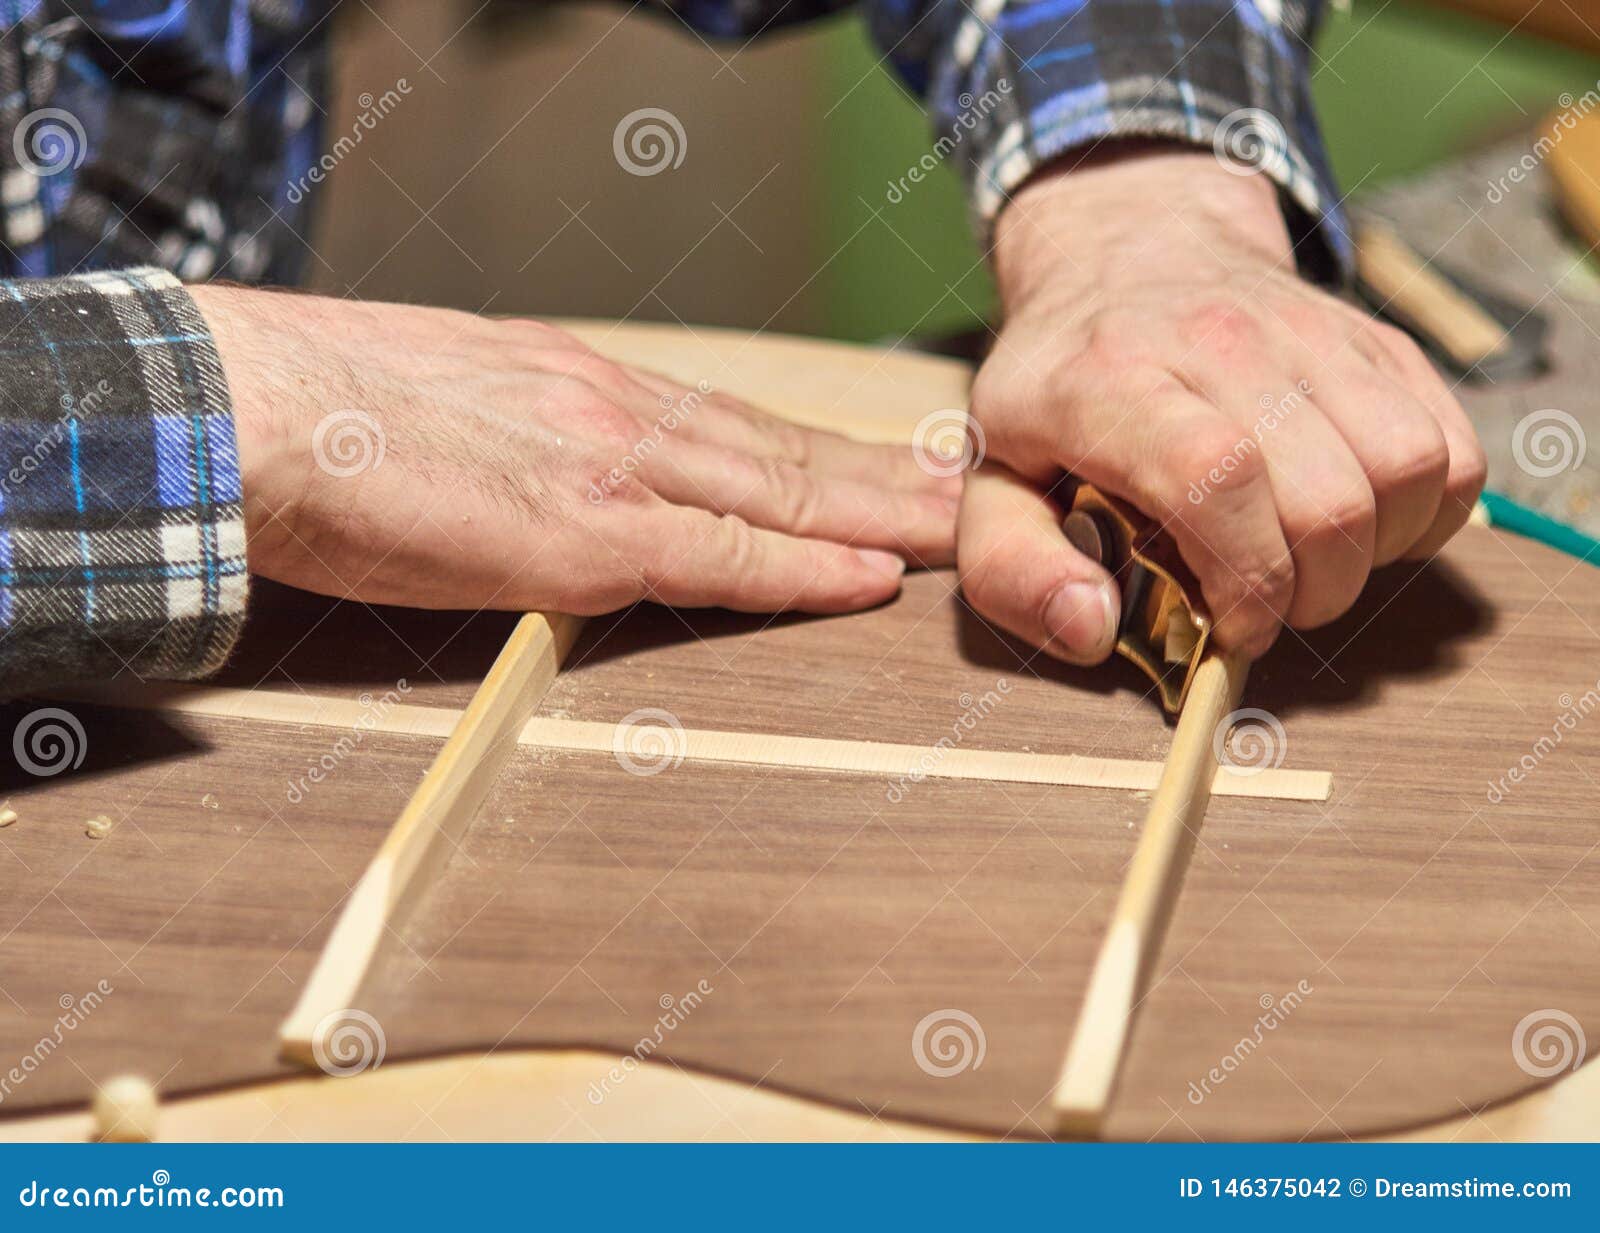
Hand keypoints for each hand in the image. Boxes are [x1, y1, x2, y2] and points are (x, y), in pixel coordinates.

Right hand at [191, 287, 957, 614]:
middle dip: (897, 479)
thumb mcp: (459, 398)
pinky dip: (803, 571)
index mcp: (591, 387)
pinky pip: (720, 557)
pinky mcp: (580, 536)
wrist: (253, 409)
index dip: (832, 454)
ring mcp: (611, 470)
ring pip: (783, 495)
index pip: (742, 425)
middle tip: (989, 490)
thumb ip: (534, 437)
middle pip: (791, 452)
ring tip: (974, 532)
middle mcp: (622, 414)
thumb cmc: (333, 408)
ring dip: (886, 517)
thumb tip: (561, 475)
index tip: (899, 467)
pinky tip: (871, 580)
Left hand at [960, 145, 1485, 662]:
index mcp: (1110, 378)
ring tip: (1311, 565)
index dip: (1244, 578)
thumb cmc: (1057, 387)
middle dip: (1309, 593)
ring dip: (1374, 554)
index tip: (1229, 627)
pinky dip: (1426, 512)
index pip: (1217, 476)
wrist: (1126, 251)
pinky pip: (1452, 447)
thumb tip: (1093, 629)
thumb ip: (1012, 567)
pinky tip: (1361, 523)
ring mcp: (1312, 330)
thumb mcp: (988, 475)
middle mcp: (1222, 339)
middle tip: (1264, 606)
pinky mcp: (1376, 337)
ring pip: (1409, 468)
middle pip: (1327, 496)